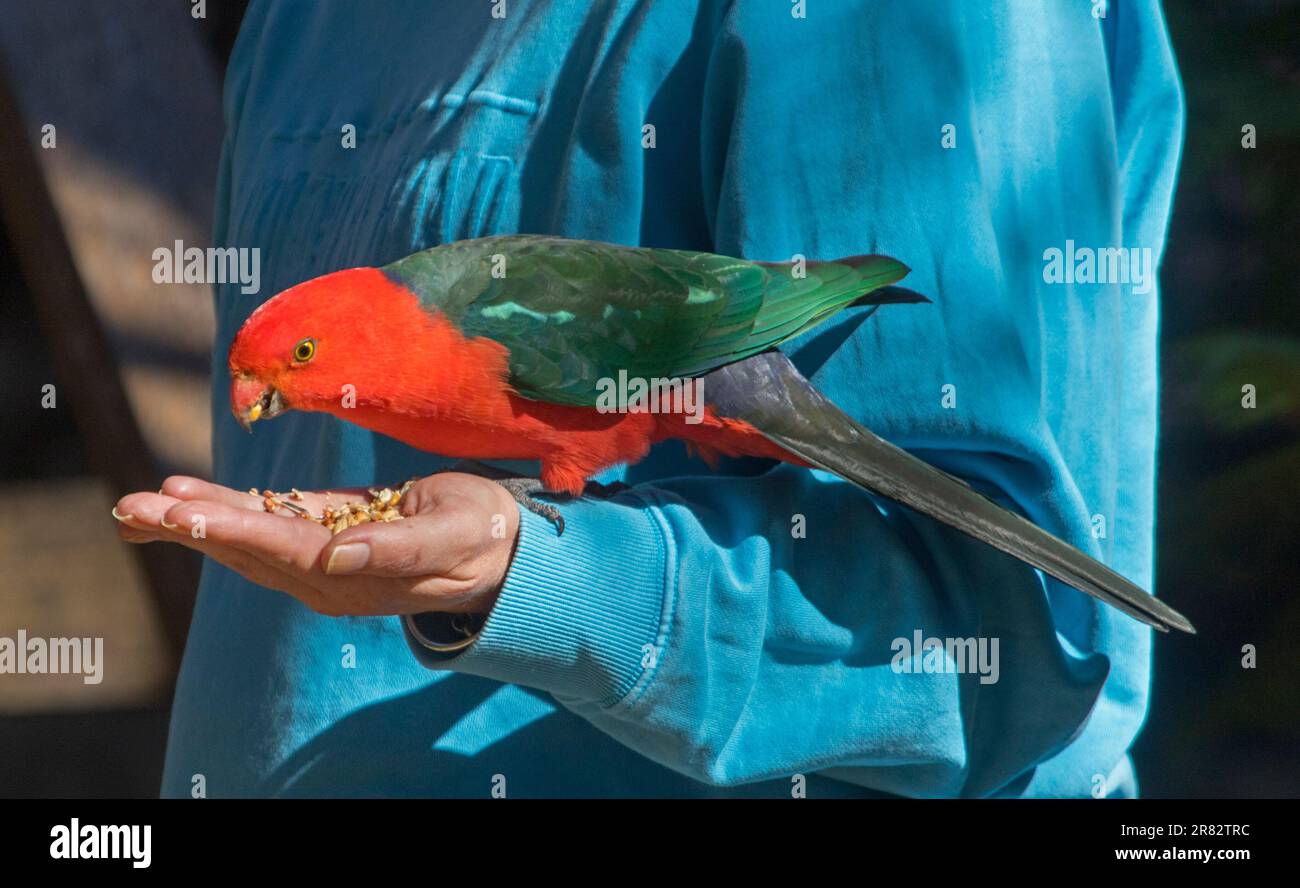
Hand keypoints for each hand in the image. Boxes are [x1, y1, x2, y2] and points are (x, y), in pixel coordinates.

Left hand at [112, 474, 520, 616]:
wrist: (503, 549)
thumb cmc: (484, 535)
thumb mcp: (454, 537)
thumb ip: (398, 549)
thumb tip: (336, 557)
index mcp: (354, 575)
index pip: (278, 549)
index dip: (227, 528)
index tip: (178, 512)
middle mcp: (327, 574)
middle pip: (245, 548)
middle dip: (186, 528)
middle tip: (127, 509)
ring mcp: (324, 558)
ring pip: (247, 538)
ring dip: (192, 521)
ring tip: (137, 506)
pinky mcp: (329, 535)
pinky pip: (270, 523)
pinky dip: (228, 509)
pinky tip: (191, 495)